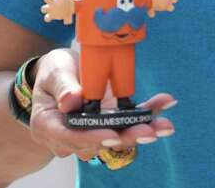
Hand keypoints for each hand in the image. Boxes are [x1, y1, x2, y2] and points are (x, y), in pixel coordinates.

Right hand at [28, 48, 177, 161]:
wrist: (62, 74)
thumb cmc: (54, 72)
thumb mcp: (54, 72)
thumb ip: (62, 86)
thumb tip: (71, 101)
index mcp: (50, 126)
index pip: (70, 137)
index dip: (92, 138)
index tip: (112, 135)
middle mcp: (71, 136)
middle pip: (98, 142)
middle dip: (126, 137)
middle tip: (148, 131)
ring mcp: (92, 132)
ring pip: (117, 137)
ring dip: (142, 129)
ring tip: (164, 124)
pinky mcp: (109, 123)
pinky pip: (128, 123)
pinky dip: (148, 115)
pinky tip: (165, 104)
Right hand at [41, 0, 77, 24]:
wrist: (66, 11)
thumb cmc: (69, 4)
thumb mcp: (74, 2)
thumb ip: (77, 0)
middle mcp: (53, 2)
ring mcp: (50, 9)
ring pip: (43, 8)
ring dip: (44, 8)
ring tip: (46, 9)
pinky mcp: (50, 15)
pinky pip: (47, 17)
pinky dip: (47, 18)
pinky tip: (49, 18)